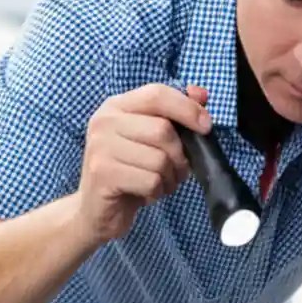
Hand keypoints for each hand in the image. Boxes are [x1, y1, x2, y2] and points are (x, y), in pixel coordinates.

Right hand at [73, 83, 209, 243]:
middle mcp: (104, 121)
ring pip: (160, 159)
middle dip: (180, 155)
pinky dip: (158, 191)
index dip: (187, 108)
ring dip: (170, 177)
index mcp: (117, 106)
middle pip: (162, 130)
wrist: (95, 208)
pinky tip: (146, 193)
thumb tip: (201, 94)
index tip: (206, 127)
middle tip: (176, 169)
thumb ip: (176, 112)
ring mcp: (100, 147)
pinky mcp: (102, 174)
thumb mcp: (152, 138)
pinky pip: (150, 181)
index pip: (157, 94)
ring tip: (159, 181)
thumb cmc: (131, 169)